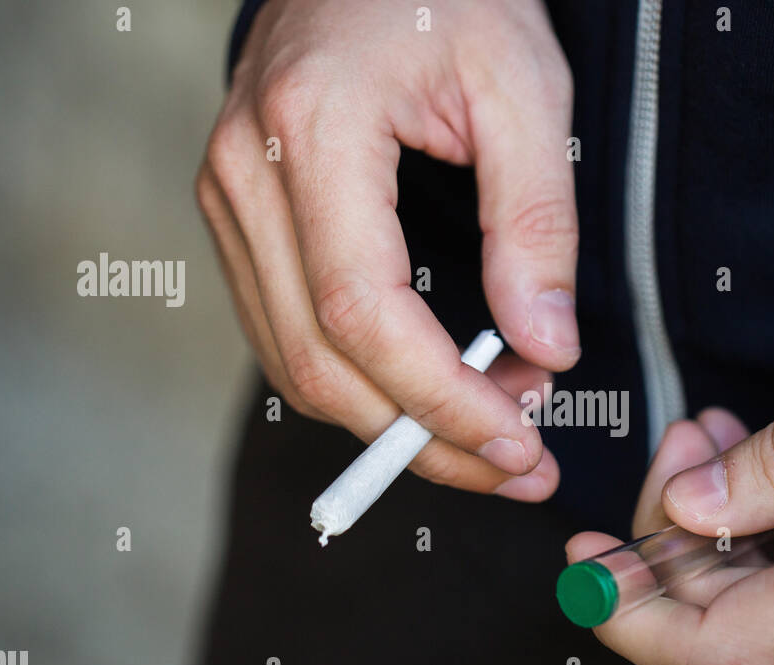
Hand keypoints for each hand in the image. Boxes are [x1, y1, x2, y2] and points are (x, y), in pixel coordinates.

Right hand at [196, 0, 576, 498]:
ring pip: (296, 365)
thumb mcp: (524, 87)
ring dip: (397, 424)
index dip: (441, 400)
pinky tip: (434, 393)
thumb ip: (534, 221)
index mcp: (310, 129)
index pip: (362, 312)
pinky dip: (363, 384)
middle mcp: (244, 174)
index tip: (520, 446)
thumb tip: (546, 349)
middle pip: (319, 363)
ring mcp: (228, 199)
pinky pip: (289, 335)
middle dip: (426, 440)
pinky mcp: (241, 219)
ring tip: (496, 431)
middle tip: (520, 467)